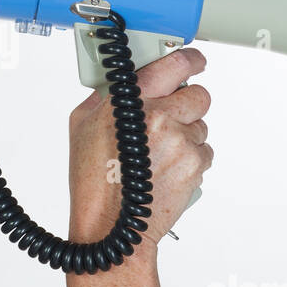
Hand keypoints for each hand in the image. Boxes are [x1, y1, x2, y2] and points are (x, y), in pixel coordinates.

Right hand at [68, 47, 212, 248]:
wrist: (113, 227)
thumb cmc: (92, 180)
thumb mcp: (82, 125)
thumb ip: (105, 96)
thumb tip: (121, 81)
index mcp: (131, 100)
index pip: (174, 63)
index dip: (189, 59)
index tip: (194, 60)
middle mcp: (159, 116)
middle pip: (198, 94)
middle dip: (188, 104)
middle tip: (170, 119)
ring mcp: (181, 141)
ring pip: (202, 125)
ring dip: (187, 135)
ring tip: (159, 155)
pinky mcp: (195, 164)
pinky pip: (205, 152)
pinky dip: (191, 159)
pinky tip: (166, 171)